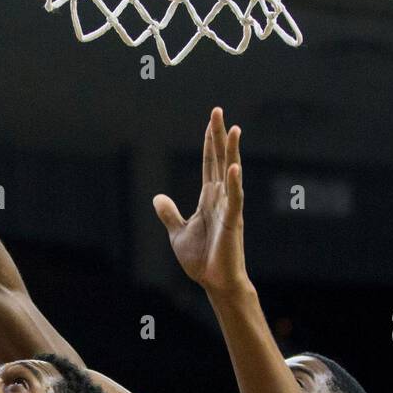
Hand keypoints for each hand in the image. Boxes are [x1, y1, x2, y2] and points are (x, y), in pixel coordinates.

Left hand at [154, 108, 246, 295]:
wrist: (215, 282)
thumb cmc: (202, 260)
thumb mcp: (178, 233)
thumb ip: (169, 214)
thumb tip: (157, 197)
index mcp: (209, 199)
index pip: (210, 164)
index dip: (209, 142)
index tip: (211, 120)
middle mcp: (222, 198)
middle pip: (221, 161)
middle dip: (218, 136)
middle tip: (218, 111)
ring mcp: (229, 208)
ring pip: (232, 174)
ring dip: (232, 152)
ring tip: (233, 129)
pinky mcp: (233, 222)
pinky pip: (235, 199)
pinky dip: (235, 183)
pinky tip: (235, 167)